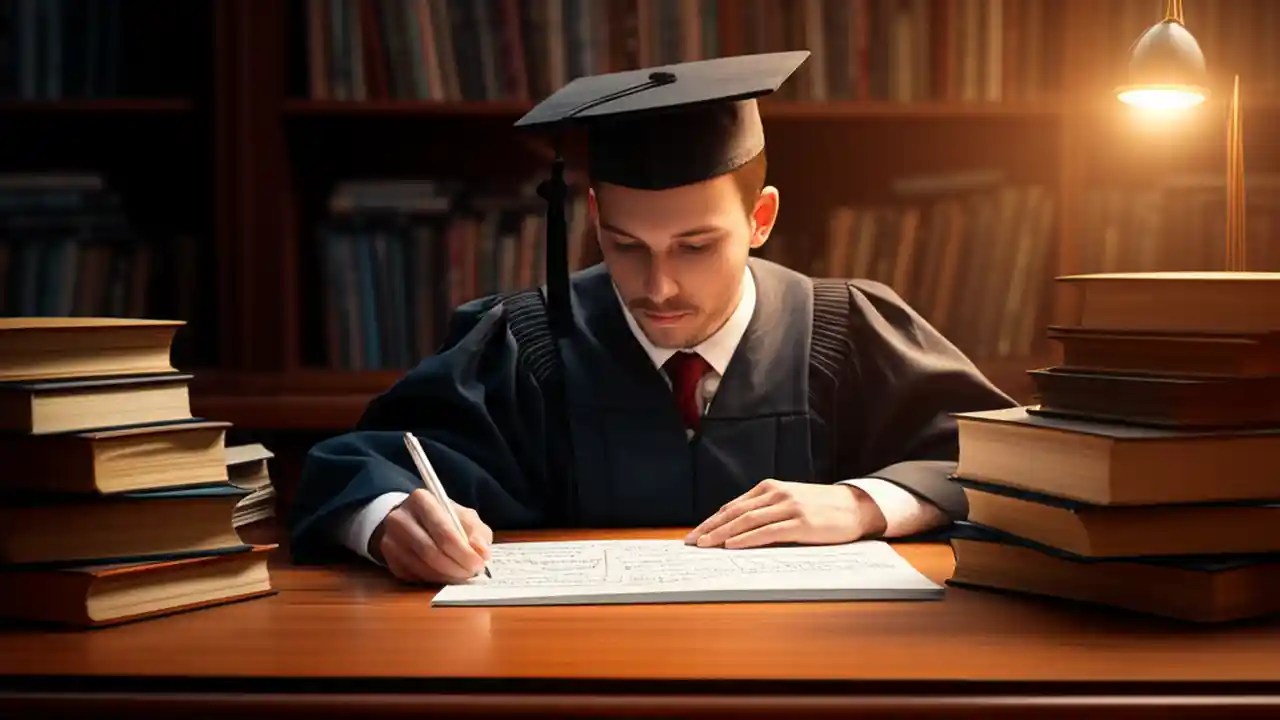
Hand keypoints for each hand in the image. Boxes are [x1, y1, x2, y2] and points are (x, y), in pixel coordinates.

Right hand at [369, 489, 492, 583]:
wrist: (411, 520)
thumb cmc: (442, 517)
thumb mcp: (463, 516)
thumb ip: (477, 531)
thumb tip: (482, 553)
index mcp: (421, 501)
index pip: (443, 531)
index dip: (463, 551)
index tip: (480, 563)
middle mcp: (400, 519)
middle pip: (431, 552)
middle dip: (456, 567)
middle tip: (473, 574)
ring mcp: (391, 541)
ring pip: (422, 568)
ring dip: (448, 576)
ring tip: (464, 576)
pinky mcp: (390, 561)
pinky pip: (416, 577)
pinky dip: (436, 580)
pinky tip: (448, 576)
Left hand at [685, 479, 887, 548]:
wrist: (856, 507)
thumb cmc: (821, 508)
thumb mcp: (789, 502)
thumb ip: (765, 510)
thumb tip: (735, 528)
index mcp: (770, 488)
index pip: (733, 506)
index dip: (712, 521)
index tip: (695, 533)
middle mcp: (776, 494)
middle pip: (735, 513)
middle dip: (711, 528)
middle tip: (692, 542)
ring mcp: (788, 507)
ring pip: (747, 521)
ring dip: (723, 534)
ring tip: (705, 545)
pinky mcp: (801, 523)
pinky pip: (768, 531)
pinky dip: (747, 538)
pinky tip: (732, 545)